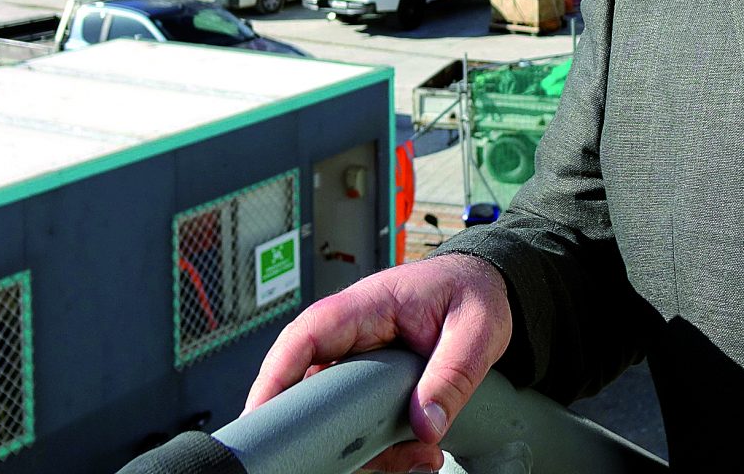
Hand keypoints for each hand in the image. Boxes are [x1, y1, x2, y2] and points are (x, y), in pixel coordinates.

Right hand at [244, 253, 512, 472]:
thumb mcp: (475, 330)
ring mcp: (356, 358)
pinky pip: (357, 420)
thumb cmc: (471, 292)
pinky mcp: (368, 381)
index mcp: (367, 305)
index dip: (275, 376)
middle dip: (327, 430)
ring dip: (367, 447)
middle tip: (361, 458)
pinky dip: (382, 445)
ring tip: (414, 455)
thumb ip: (452, 376)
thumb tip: (425, 424)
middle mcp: (350, 333)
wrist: (482, 286)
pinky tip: (416, 451)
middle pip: (308, 385)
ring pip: (333, 413)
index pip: (305, 336)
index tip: (261, 416)